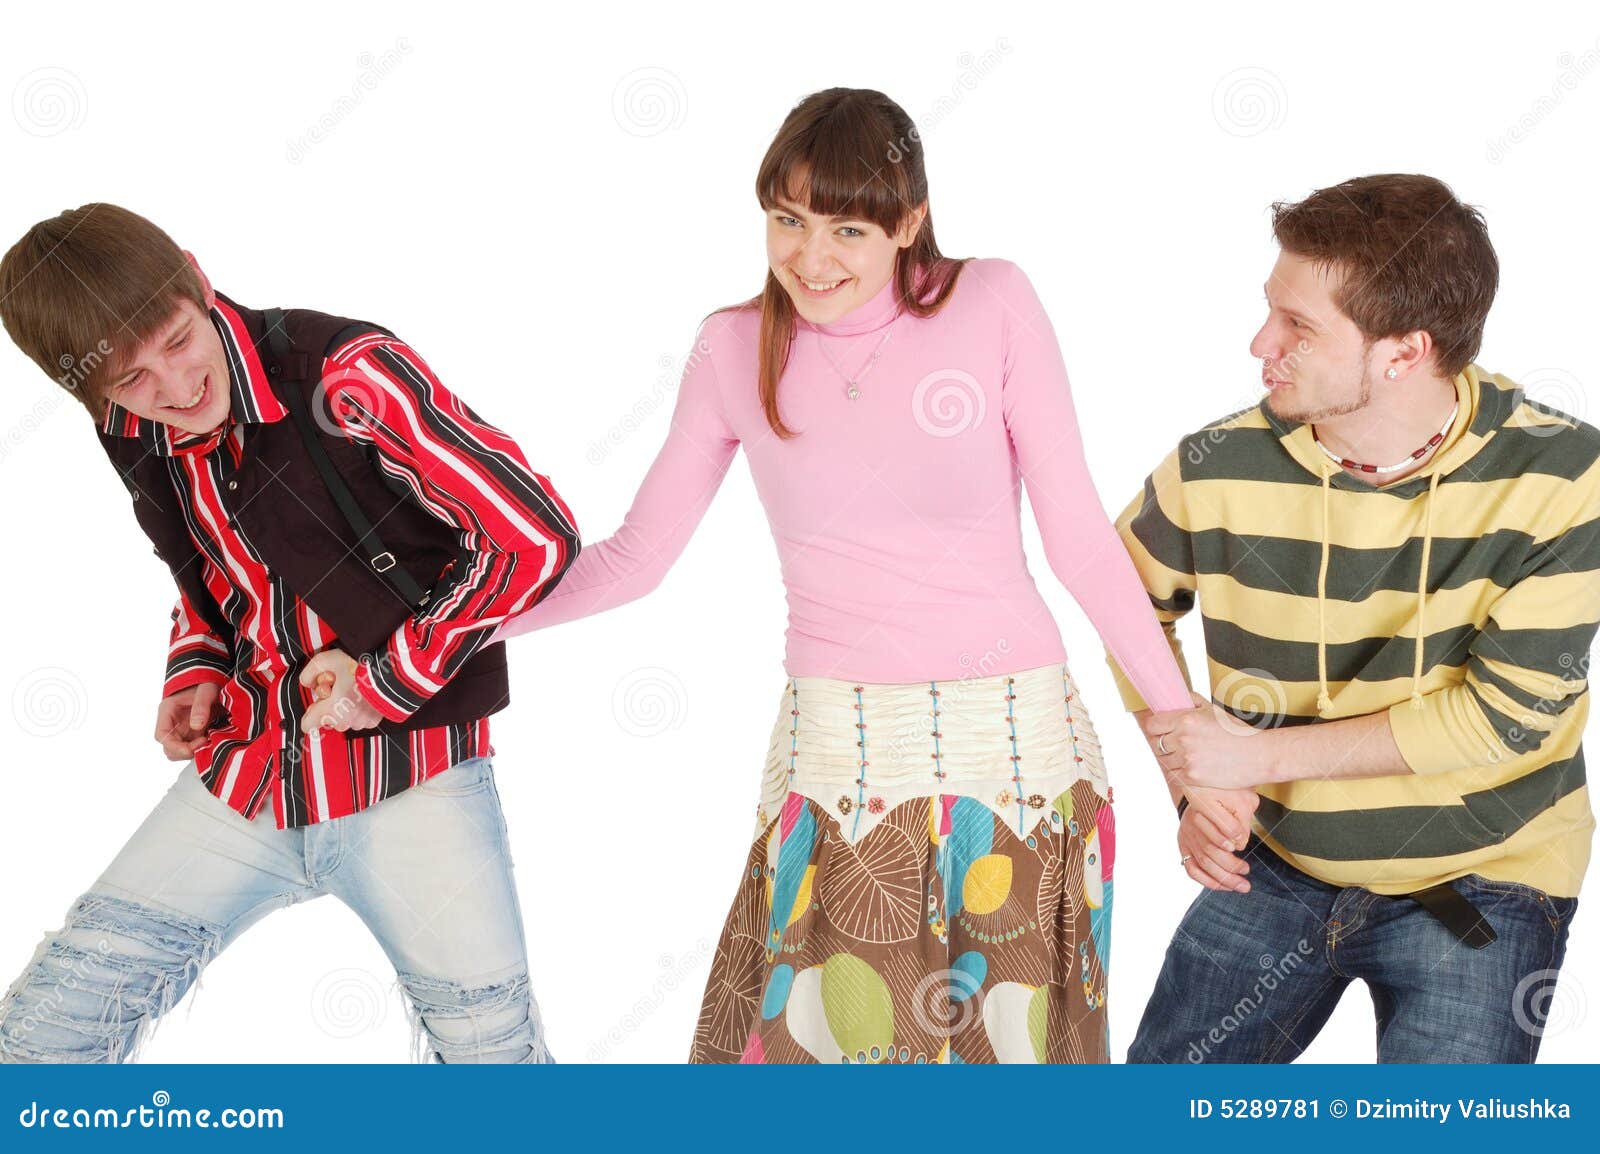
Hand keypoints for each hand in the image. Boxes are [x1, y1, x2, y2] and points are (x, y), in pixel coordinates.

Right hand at [154, 681, 223, 760]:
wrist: (214, 682)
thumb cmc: (206, 683)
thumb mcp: (207, 690)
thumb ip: (201, 706)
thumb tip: (196, 725)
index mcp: (167, 711)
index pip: (161, 736)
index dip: (174, 746)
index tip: (192, 748)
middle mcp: (171, 723)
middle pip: (169, 748)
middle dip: (186, 751)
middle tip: (205, 742)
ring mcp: (181, 729)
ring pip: (179, 751)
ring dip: (193, 752)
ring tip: (210, 741)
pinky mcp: (192, 734)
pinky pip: (191, 748)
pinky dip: (200, 749)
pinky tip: (212, 741)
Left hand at [298, 649, 382, 734]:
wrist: (393, 668)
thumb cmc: (361, 664)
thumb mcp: (327, 659)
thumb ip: (309, 672)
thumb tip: (307, 682)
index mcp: (331, 710)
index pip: (308, 725)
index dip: (310, 710)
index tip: (319, 699)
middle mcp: (346, 720)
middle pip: (327, 719)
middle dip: (330, 705)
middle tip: (338, 686)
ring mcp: (361, 722)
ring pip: (344, 719)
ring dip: (345, 707)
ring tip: (353, 688)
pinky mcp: (374, 721)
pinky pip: (359, 719)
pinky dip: (359, 709)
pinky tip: (363, 695)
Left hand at [1145, 691, 1276, 789]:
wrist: (1259, 755)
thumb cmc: (1239, 732)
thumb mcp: (1214, 710)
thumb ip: (1192, 702)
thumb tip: (1175, 697)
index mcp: (1187, 719)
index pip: (1153, 724)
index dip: (1155, 727)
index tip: (1160, 729)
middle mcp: (1183, 739)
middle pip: (1156, 743)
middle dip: (1162, 742)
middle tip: (1173, 743)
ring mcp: (1187, 759)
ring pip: (1163, 760)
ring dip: (1170, 758)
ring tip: (1185, 755)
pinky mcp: (1193, 776)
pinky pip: (1174, 774)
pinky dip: (1179, 771)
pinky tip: (1191, 766)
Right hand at [1179, 785, 1257, 891]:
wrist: (1202, 793)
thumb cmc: (1226, 797)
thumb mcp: (1240, 797)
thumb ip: (1243, 816)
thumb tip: (1242, 840)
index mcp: (1205, 807)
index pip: (1219, 827)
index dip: (1232, 838)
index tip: (1243, 846)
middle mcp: (1193, 822)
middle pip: (1211, 849)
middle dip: (1231, 865)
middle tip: (1247, 871)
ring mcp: (1187, 837)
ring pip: (1203, 862)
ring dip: (1223, 877)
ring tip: (1242, 885)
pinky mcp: (1184, 847)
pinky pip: (1192, 869)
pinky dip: (1207, 881)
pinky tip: (1223, 886)